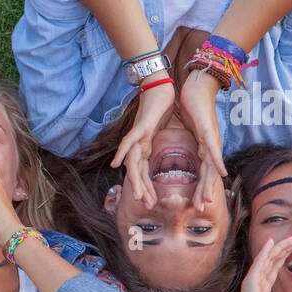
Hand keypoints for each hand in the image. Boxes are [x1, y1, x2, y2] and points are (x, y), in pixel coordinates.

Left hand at [110, 80, 173, 208]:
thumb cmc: (165, 107)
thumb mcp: (169, 132)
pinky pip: (129, 141)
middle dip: (144, 190)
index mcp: (147, 148)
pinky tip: (116, 164)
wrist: (161, 86)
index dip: (149, 188)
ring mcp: (138, 136)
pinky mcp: (140, 126)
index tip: (154, 203)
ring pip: (133, 162)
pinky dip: (122, 152)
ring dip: (135, 179)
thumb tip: (175, 158)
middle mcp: (140, 145)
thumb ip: (167, 146)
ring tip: (139, 196)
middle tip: (149, 205)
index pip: (146, 172)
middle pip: (138, 172)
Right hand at [179, 71, 226, 208]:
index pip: (201, 171)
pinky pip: (212, 150)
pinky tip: (221, 173)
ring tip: (207, 200)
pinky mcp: (208, 130)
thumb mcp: (184, 129)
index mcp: (202, 146)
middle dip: (204, 192)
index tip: (196, 203)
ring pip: (211, 167)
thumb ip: (181, 141)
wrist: (197, 86)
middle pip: (208, 174)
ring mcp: (210, 138)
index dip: (199, 187)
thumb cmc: (190, 105)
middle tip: (201, 209)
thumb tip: (176, 150)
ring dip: (209, 184)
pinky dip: (217, 162)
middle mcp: (209, 145)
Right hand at [232, 235, 291, 291]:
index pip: (273, 271)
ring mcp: (253, 282)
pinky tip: (271, 241)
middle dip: (283, 250)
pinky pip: (260, 262)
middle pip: (271, 262)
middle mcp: (257, 285)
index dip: (282, 260)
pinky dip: (265, 251)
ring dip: (278, 248)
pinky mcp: (251, 281)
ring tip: (290, 238)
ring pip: (267, 260)